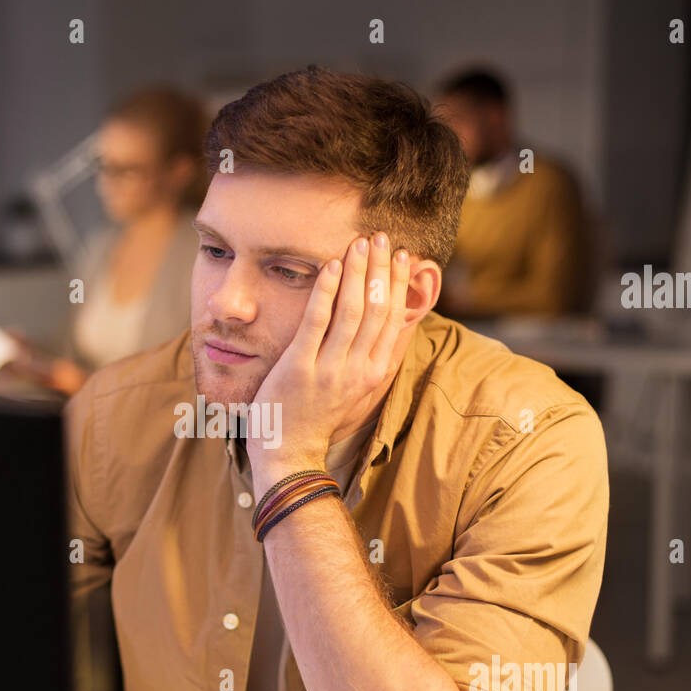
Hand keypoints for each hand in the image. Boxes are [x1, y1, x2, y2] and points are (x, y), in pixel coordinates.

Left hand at [245, 231, 410, 485]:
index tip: (401, 255)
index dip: (398, 284)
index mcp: (373, 373)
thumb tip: (393, 324)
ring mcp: (329, 370)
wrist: (289, 454)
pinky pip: (317, 322)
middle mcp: (357, 370)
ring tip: (359, 243)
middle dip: (380, 268)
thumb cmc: (318, 418)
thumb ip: (374, 358)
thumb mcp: (357, 389)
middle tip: (381, 236)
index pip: (392, 319)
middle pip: (377, 309)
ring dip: (358, 272)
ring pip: (352, 311)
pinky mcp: (299, 368)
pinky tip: (331, 266)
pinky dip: (326, 291)